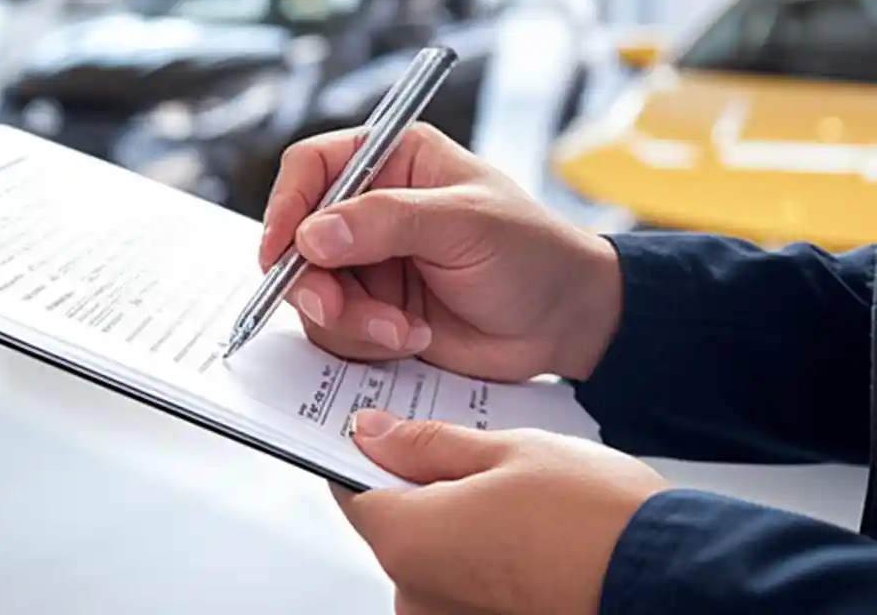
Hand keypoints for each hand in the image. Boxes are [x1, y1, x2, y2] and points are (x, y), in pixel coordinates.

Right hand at [260, 124, 621, 381]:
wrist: (565, 324)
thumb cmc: (534, 254)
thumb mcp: (465, 223)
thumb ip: (387, 221)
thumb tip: (315, 232)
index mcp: (392, 161)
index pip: (311, 168)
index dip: (286, 205)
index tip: (283, 248)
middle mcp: (370, 210)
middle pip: (297, 239)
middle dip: (314, 281)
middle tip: (338, 306)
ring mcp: (369, 264)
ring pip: (312, 292)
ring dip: (348, 320)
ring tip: (400, 328)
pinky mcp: (373, 311)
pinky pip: (334, 330)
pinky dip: (364, 342)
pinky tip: (410, 338)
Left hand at [336, 410, 667, 614]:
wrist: (677, 581)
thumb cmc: (599, 519)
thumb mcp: (507, 450)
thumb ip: (427, 444)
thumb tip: (373, 435)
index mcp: (407, 539)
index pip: (352, 490)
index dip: (367, 455)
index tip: (389, 435)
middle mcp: (417, 595)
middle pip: (396, 527)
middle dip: (426, 489)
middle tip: (482, 460)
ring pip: (436, 559)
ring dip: (461, 527)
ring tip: (522, 502)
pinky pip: (467, 588)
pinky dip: (486, 561)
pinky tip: (531, 538)